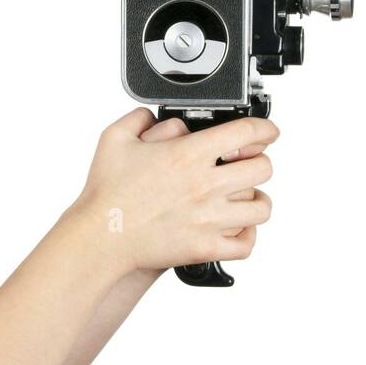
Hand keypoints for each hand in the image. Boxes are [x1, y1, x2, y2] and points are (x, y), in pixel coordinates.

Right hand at [70, 108, 277, 273]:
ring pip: (261, 207)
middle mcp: (205, 185)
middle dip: (259, 162)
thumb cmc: (106, 192)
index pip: (247, 133)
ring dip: (257, 199)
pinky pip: (246, 244)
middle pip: (263, 168)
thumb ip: (139, 118)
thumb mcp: (114, 139)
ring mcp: (209, 219)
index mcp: (188, 154)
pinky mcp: (205, 248)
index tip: (267, 131)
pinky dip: (247, 235)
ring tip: (245, 198)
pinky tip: (236, 228)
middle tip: (248, 164)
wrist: (99, 237)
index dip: (264, 128)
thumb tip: (157, 116)